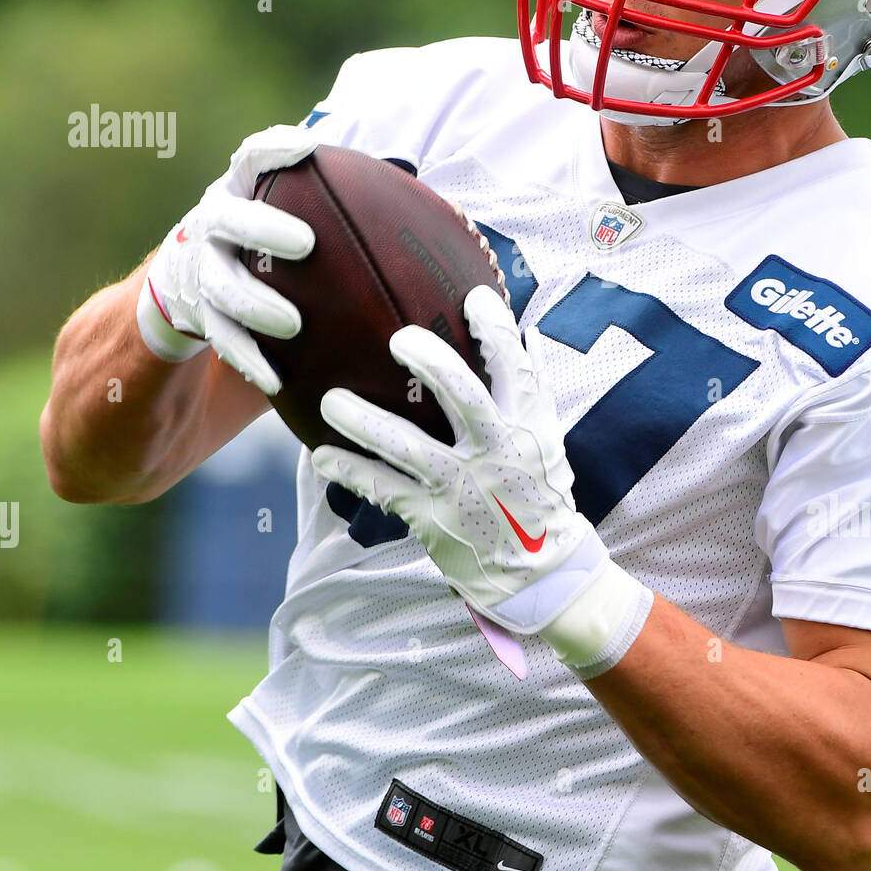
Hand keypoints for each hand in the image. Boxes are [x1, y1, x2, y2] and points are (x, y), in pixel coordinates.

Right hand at [136, 124, 319, 394]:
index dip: (274, 148)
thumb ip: (343, 208)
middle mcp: (213, 223)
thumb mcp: (290, 219)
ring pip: (220, 285)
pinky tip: (274, 378)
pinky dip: (246, 357)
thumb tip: (433, 201)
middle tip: (306, 243)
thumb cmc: (266, 246)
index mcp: (241, 191)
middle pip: (229, 218)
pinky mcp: (197, 315)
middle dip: (263, 228)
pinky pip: (220, 337)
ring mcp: (200, 270)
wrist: (187, 288)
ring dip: (254, 303)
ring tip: (291, 323)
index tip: (306, 147)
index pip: (252, 157)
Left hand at [311, 285, 651, 670]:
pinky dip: (350, 472)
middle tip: (398, 339)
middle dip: (430, 363)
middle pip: (463, 397)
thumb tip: (529, 333)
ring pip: (408, 446)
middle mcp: (495, 451)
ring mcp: (461, 485)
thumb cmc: (541, 495)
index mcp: (526, 426)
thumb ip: (532, 390)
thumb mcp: (549, 440)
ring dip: (365, 422)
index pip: (516, 368)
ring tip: (331, 401)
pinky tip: (321, 456)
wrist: (541, 572)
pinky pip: (383, 488)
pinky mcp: (432, 517)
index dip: (496, 330)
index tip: (473, 298)